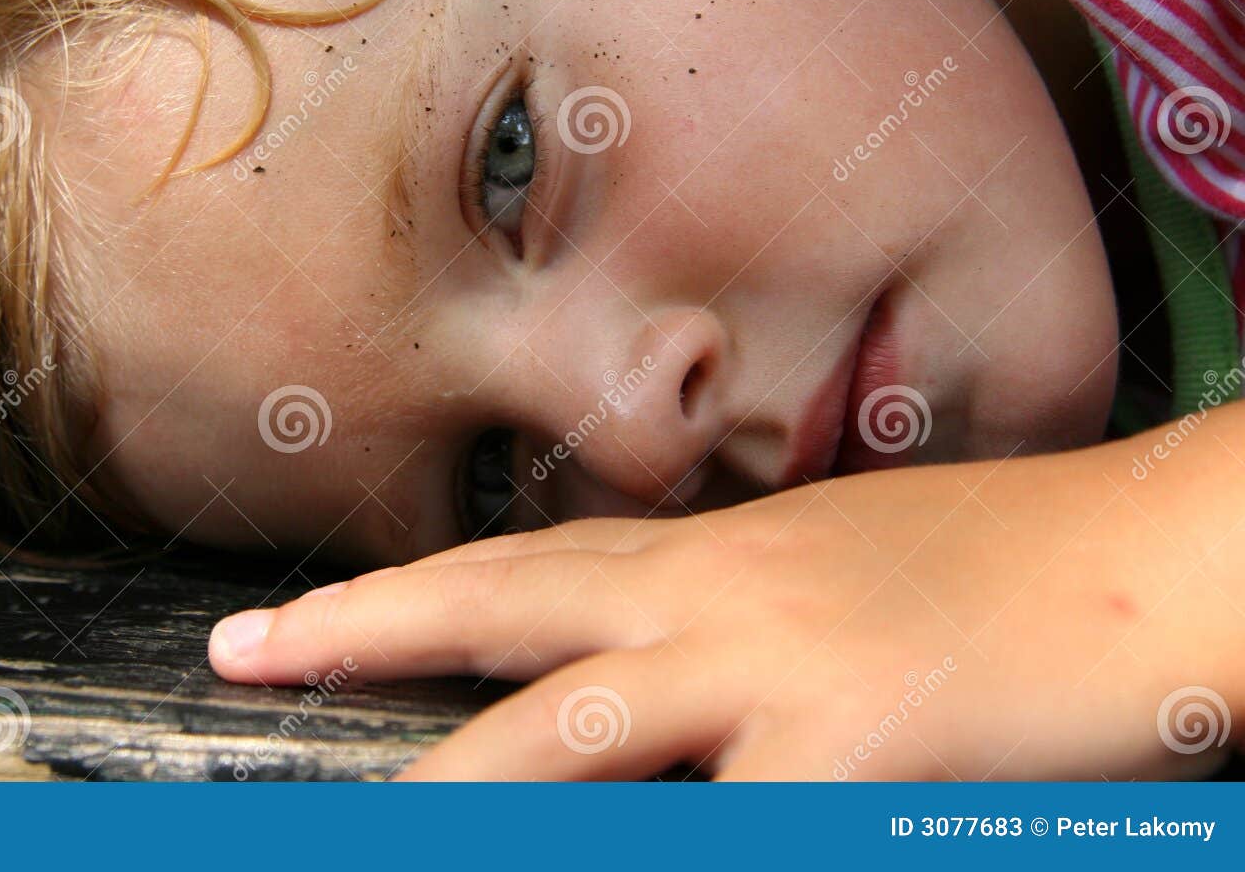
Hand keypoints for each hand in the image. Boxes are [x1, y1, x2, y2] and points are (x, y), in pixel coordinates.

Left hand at [209, 439, 1244, 778]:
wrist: (1162, 557)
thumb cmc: (1008, 575)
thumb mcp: (836, 584)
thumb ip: (730, 627)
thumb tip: (645, 679)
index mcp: (717, 559)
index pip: (522, 567)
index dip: (399, 597)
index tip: (290, 622)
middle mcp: (724, 598)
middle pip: (508, 611)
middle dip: (364, 635)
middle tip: (246, 654)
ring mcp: (782, 673)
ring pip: (572, 733)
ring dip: (461, 783)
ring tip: (373, 815)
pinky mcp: (855, 755)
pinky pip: (728, 829)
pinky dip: (679, 841)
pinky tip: (633, 842)